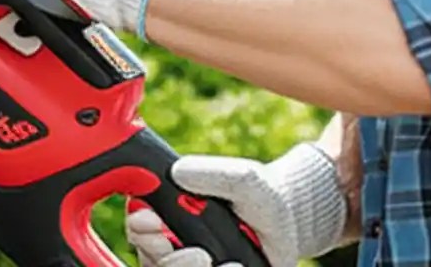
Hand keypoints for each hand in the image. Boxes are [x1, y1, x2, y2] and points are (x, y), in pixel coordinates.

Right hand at [125, 144, 347, 266]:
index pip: (139, 226)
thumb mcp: (242, 178)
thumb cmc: (262, 195)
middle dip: (162, 256)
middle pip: (150, 260)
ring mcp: (195, 265)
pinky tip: (233, 266)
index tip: (151, 220)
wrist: (292, 221)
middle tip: (195, 252)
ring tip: (212, 259)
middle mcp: (177, 245)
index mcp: (173, 215)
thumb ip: (212, 172)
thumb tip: (178, 174)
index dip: (138, 227)